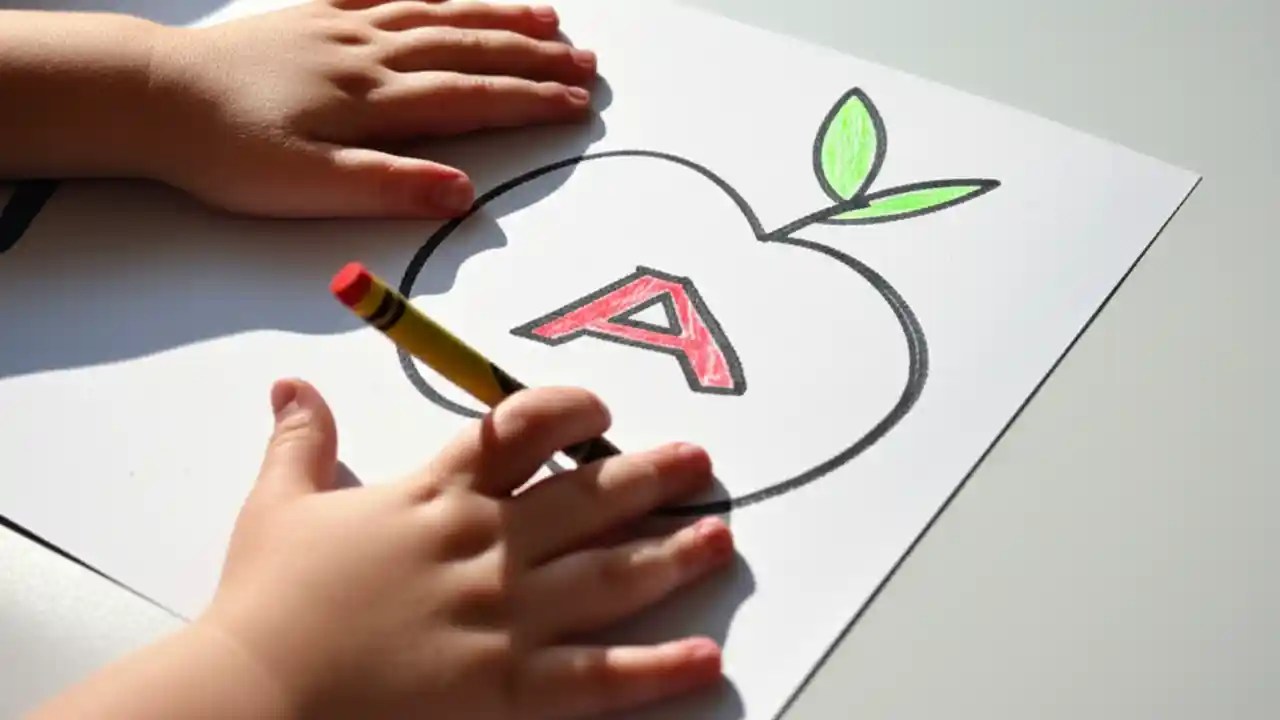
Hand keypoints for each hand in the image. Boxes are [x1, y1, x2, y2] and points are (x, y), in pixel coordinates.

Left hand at [146, 0, 597, 217]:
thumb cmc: (224, 149)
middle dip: (534, 56)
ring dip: (497, 15)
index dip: (530, 100)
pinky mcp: (314, 14)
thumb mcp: (305, 187)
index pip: (471, 96)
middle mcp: (368, 53)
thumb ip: (386, 185)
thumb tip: (461, 192)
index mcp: (372, 99)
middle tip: (585, 62)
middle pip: (469, 47)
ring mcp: (344, 26)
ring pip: (438, 12)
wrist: (152, 97)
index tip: (576, 104)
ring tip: (547, 16)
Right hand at [198, 379, 732, 718]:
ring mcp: (505, 617)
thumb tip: (292, 385)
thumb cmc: (265, 603)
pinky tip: (704, 658)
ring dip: (673, 555)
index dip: (570, 411)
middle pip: (588, 497)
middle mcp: (485, 545)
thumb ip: (301, 441)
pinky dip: (657, 669)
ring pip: (611, 576)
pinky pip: (600, 676)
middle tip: (700, 462)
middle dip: (651, 476)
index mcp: (436, 494)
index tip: (601, 408)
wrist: (253, 696)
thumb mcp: (277, 506)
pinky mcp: (510, 688)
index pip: (521, 431)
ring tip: (720, 540)